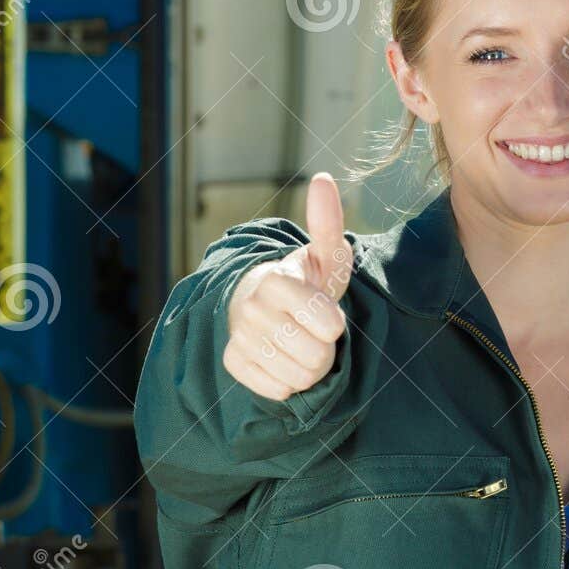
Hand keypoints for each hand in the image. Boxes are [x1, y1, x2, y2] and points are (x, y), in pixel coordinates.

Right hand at [223, 172, 353, 400]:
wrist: (269, 304)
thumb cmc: (308, 280)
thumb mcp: (326, 254)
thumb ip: (328, 223)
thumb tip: (323, 178)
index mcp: (274, 281)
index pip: (326, 324)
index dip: (335, 324)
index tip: (330, 316)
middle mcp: (249, 308)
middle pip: (316, 355)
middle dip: (325, 349)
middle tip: (316, 331)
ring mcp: (238, 337)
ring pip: (298, 377)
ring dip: (309, 367)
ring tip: (301, 342)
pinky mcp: (233, 363)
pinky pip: (278, 390)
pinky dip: (288, 381)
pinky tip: (283, 357)